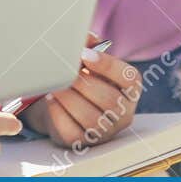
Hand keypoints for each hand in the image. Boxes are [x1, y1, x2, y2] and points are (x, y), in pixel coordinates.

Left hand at [22, 35, 140, 148]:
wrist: (61, 103)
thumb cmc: (80, 78)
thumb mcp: (87, 60)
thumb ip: (89, 46)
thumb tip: (85, 38)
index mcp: (129, 90)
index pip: (130, 79)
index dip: (108, 66)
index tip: (86, 55)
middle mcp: (122, 114)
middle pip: (111, 101)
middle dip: (83, 82)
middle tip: (64, 69)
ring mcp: (104, 132)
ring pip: (92, 119)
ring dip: (69, 98)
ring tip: (55, 84)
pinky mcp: (81, 142)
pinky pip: (72, 131)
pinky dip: (58, 112)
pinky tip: (50, 98)